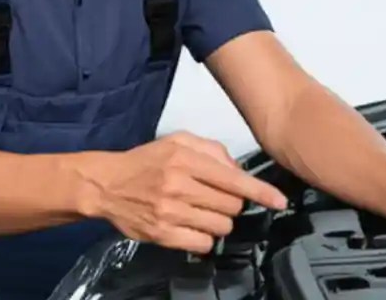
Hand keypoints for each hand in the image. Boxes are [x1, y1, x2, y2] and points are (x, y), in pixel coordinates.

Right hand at [78, 131, 287, 253]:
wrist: (106, 185)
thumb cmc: (144, 163)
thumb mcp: (176, 142)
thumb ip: (211, 150)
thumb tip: (237, 170)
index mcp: (184, 159)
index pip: (233, 179)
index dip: (261, 192)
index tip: (278, 201)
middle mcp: (179, 185)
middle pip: (232, 205)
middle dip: (230, 203)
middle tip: (213, 198)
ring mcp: (171, 212)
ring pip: (221, 226)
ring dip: (218, 221)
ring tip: (200, 211)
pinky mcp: (163, 234)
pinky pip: (203, 243)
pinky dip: (203, 237)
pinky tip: (192, 226)